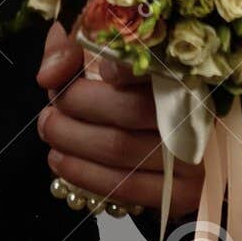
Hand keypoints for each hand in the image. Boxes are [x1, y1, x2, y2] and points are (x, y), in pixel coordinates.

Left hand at [36, 20, 204, 214]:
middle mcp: (193, 112)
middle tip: (51, 104)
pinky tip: (61, 161)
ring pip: (120, 148)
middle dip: (76, 105)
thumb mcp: (95, 48)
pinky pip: (127, 187)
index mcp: (179, 69)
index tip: (102, 70)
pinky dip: (85, 175)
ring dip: (71, 140)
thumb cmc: (122, 84)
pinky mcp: (183, 192)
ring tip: (48, 129)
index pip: (159, 65)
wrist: (161, 143)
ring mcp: (191, 156)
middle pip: (128, 109)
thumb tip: (49, 75)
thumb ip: (69, 48)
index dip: (129, 68)